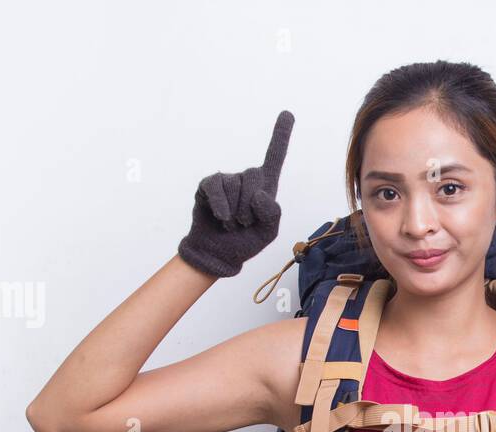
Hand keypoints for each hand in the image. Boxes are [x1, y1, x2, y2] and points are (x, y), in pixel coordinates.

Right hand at [178, 110, 294, 277]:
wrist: (218, 253)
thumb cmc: (245, 242)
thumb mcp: (268, 233)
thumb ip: (272, 214)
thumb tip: (261, 193)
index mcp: (265, 187)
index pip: (274, 157)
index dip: (280, 135)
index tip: (287, 113)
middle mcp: (246, 179)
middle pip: (253, 177)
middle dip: (249, 206)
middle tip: (244, 224)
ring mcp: (226, 181)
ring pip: (234, 185)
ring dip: (234, 211)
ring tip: (231, 224)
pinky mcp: (208, 186)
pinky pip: (216, 187)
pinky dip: (220, 205)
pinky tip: (221, 217)